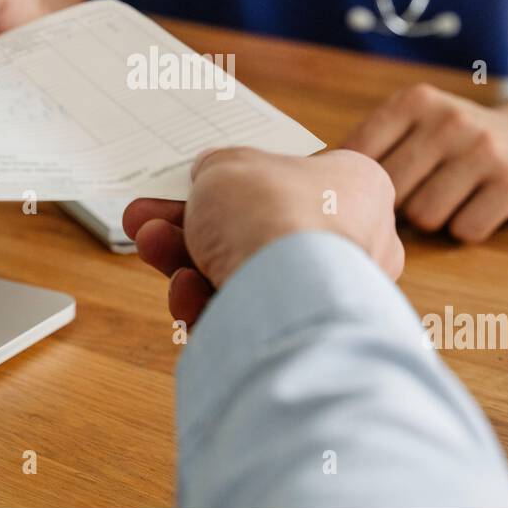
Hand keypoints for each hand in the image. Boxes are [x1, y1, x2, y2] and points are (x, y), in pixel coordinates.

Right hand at [123, 149, 403, 326]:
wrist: (285, 300)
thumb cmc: (274, 217)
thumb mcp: (229, 166)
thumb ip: (218, 167)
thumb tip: (211, 174)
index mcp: (358, 188)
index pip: (294, 180)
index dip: (238, 180)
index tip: (196, 180)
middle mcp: (354, 244)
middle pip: (256, 230)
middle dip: (190, 224)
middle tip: (149, 219)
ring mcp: (327, 298)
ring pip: (243, 274)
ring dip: (186, 260)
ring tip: (150, 244)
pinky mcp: (301, 341)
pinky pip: (244, 316)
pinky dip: (206, 303)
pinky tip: (184, 294)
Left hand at [341, 83, 507, 242]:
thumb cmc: (462, 137)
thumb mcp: (419, 120)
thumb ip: (373, 143)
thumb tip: (313, 179)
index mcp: (417, 101)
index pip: (360, 155)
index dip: (359, 184)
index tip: (365, 192)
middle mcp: (450, 121)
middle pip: (391, 192)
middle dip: (398, 205)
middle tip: (420, 194)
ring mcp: (485, 152)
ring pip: (425, 216)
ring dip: (434, 218)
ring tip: (453, 196)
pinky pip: (465, 231)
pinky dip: (467, 228)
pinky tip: (480, 205)